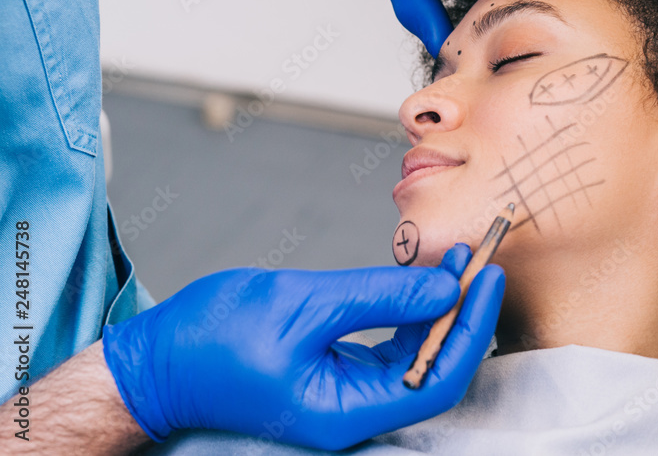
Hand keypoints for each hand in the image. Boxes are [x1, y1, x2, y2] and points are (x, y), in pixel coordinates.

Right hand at [101, 246, 504, 450]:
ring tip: (457, 260)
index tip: (487, 278)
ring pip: (415, 355)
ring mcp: (346, 393)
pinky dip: (409, 311)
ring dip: (438, 308)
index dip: (471, 328)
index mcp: (345, 411)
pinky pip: (390, 346)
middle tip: (481, 261)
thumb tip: (445, 285)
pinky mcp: (337, 372)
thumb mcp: (303, 304)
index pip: (436, 379)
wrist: (158, 359)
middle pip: (434, 367)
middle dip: (461, 313)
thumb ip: (379, 296)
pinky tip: (421, 278)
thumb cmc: (213, 338)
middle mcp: (353, 409)